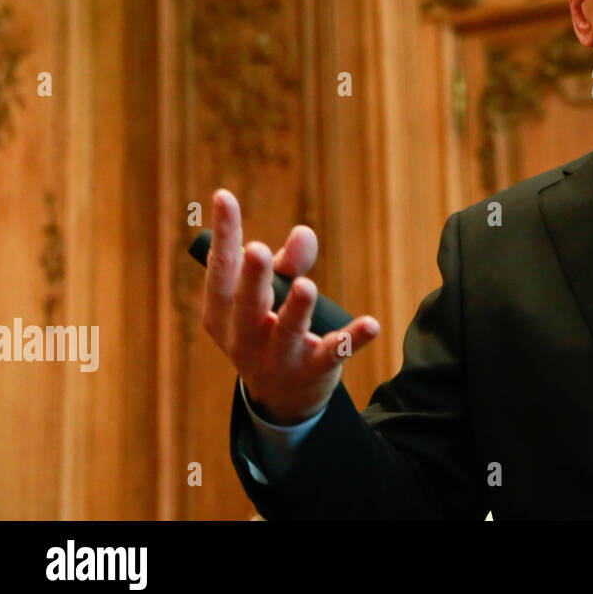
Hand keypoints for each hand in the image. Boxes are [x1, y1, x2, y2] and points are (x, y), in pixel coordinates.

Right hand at [200, 188, 380, 424]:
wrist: (281, 398)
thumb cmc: (269, 328)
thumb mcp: (272, 294)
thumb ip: (289, 263)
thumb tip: (304, 232)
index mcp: (223, 313)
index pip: (221, 270)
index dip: (224, 233)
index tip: (224, 195)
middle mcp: (244, 338)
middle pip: (248, 305)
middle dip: (254, 278)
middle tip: (258, 250)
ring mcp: (277, 359)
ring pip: (287, 331)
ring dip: (296, 309)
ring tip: (307, 286)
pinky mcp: (312, 372)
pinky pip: (333, 354)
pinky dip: (352, 338)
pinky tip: (371, 324)